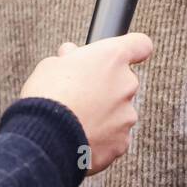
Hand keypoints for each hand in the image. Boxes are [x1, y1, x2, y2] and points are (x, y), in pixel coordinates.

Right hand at [18, 32, 152, 174]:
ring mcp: (127, 115)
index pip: (140, 44)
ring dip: (104, 114)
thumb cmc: (47, 96)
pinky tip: (81, 137)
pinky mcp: (122, 142)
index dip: (132, 50)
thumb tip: (70, 55)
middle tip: (80, 95)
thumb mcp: (51, 65)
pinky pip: (114, 137)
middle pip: (124, 82)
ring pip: (120, 112)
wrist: (46, 137)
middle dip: (106, 87)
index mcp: (112, 58)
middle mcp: (127, 84)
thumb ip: (69, 59)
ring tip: (77, 121)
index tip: (123, 56)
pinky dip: (102, 138)